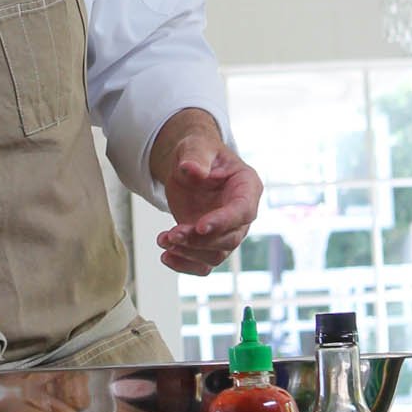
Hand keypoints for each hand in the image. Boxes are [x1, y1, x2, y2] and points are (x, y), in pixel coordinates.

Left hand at [149, 108, 262, 275]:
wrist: (187, 166)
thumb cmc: (198, 152)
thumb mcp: (196, 146)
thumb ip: (196, 156)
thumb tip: (191, 169)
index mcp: (247, 187)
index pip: (242, 211)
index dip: (223, 222)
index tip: (200, 227)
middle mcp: (241, 213)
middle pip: (229, 238)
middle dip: (199, 241)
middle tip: (173, 234)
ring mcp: (226, 230)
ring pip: (216, 255)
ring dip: (189, 253)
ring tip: (164, 240)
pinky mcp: (209, 242)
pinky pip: (203, 264)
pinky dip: (185, 265)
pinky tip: (166, 257)